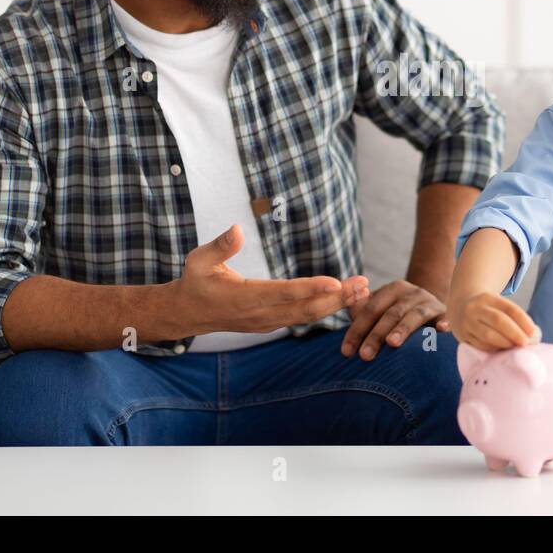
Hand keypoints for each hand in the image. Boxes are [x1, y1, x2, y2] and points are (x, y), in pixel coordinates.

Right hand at [168, 225, 368, 333]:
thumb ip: (220, 246)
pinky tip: (344, 299)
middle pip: (305, 309)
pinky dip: (325, 309)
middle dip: (337, 298)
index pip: (284, 293)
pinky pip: (302, 318)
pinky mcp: (271, 323)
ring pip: (307, 316)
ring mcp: (267, 322)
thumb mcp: (199, 260)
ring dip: (337, 304)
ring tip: (363, 291)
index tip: (337, 283)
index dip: (312, 288)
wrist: (188, 313)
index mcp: (244, 298)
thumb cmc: (195, 281)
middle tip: (364, 285)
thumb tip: (237, 229)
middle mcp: (260, 314)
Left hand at [340, 280, 445, 359]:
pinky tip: (442, 330)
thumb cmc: (399, 314)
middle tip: (365, 355)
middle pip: (391, 313)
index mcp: (393, 290)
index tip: (346, 352)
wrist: (433, 309)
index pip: (371, 308)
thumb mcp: (380, 308)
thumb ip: (360, 309)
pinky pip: (446, 318)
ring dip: (403, 328)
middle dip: (376, 334)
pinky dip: (444, 322)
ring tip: (392, 343)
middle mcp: (412, 293)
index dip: (357, 329)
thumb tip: (344, 308)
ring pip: (415, 315)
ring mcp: (431, 303)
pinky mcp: (446, 314)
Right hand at [450, 292, 538, 350]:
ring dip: (505, 343)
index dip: (523, 320)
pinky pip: (481, 345)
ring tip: (515, 348)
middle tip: (526, 343)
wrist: (459, 308)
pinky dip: (494, 349)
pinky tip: (503, 351)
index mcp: (488, 298)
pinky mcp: (463, 337)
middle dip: (515, 333)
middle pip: (498, 320)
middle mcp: (475, 309)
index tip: (533, 332)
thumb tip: (533, 335)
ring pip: (488, 335)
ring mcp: (467, 323)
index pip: (509, 308)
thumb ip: (513, 317)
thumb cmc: (487, 310)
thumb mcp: (497, 305)